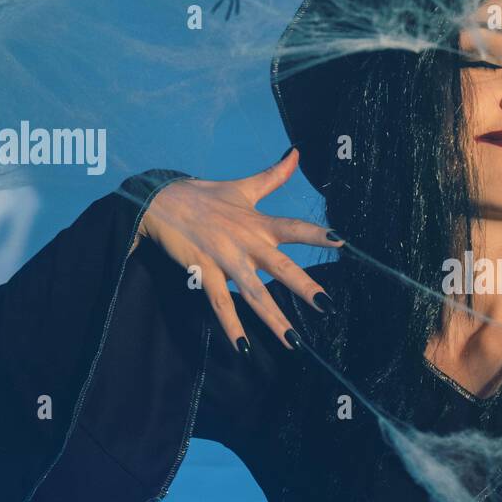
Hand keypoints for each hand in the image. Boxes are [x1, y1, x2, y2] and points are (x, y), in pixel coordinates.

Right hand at [134, 147, 341, 351]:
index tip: (343, 242)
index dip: (318, 234)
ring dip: (274, 319)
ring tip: (294, 342)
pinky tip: (242, 348)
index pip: (295, 228)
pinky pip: (219, 304)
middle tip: (329, 307)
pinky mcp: (202, 271)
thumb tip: (298, 153)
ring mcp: (224, 259)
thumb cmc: (205, 195)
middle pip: (281, 267)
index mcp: (258, 223)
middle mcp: (246, 242)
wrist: (159, 200)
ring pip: (254, 293)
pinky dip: (231, 327)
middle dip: (305, 287)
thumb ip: (274, 175)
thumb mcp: (243, 186)